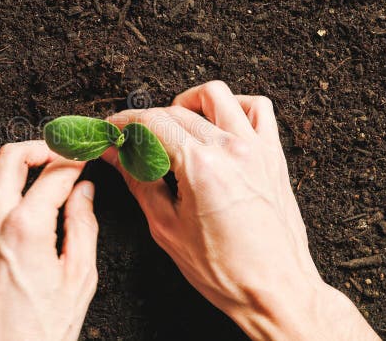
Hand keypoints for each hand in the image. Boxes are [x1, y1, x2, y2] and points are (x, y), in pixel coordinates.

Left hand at [0, 140, 98, 340]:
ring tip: (11, 173)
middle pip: (10, 157)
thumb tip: (84, 192)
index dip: (75, 160)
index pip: (55, 174)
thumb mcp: (80, 279)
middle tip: (56, 157)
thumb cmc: (42, 332)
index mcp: (28, 228)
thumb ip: (83, 226)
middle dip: (39, 148)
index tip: (83, 159)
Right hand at [102, 81, 378, 339]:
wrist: (274, 291)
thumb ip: (139, 182)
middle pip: (175, 111)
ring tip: (174, 126)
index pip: (150, 123)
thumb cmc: (227, 271)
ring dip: (187, 103)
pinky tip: (217, 124)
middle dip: (145, 121)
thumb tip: (117, 155)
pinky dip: (233, 107)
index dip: (122, 123)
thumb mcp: (166, 228)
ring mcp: (255, 148)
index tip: (111, 130)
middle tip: (131, 141)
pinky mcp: (273, 155)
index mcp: (200, 167)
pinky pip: (257, 109)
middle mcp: (230, 149)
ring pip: (216, 95)